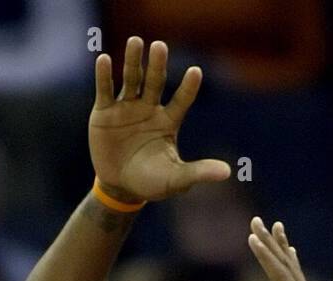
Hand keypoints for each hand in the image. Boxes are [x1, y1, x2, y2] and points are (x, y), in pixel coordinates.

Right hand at [89, 37, 230, 203]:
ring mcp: (127, 108)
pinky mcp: (104, 112)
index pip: (182, 100)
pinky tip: (104, 59)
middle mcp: (149, 108)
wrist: (120, 188)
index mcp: (168, 121)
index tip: (196, 72)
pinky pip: (105, 90)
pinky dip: (104, 76)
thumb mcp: (175, 180)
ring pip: (131, 80)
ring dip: (134, 61)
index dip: (188, 88)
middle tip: (160, 46)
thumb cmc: (151, 182)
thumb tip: (227, 172)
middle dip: (158, 65)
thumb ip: (198, 172)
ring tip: (136, 41)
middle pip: (155, 82)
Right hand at [244, 218, 332, 280]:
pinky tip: (290, 252)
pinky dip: (291, 263)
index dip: (264, 256)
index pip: (279, 276)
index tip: (251, 237)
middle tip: (257, 221)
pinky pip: (299, 279)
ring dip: (282, 247)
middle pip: (287, 265)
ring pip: (294, 269)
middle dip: (271, 243)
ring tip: (274, 227)